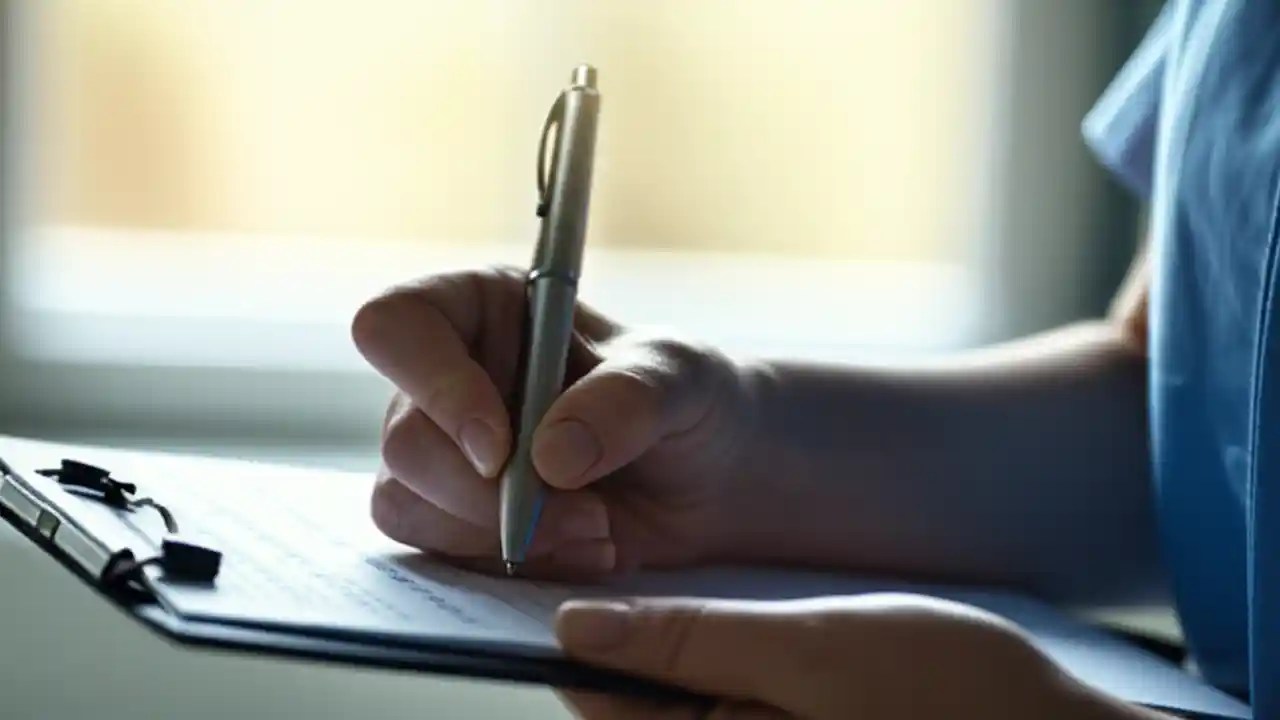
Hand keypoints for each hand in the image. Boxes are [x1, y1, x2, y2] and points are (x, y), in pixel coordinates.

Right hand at [351, 267, 756, 577]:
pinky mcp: (456, 518)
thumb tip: (548, 457)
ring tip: (597, 530)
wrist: (714, 481)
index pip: (396, 326)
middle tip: (581, 511)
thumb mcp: (680, 380)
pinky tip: (584, 550)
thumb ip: (625, 400)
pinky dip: (512, 564)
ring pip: (406, 503)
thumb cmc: (691, 400)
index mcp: (482, 308)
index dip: (435, 387)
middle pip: (402, 438)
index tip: (500, 447)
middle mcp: (448, 376)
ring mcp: (444, 451)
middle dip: (487, 494)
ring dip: (501, 535)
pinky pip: (439, 552)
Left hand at [555, 593, 1162, 719]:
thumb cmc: (949, 697)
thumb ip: (687, 642)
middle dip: (631, 633)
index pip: (602, 700)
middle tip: (637, 550)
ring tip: (705, 584)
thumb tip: (574, 628)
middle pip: (636, 703)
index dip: (577, 629)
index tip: (567, 558)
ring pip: (681, 698)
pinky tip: (747, 619)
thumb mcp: (808, 649)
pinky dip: (723, 658)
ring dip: (680, 642)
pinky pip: (726, 704)